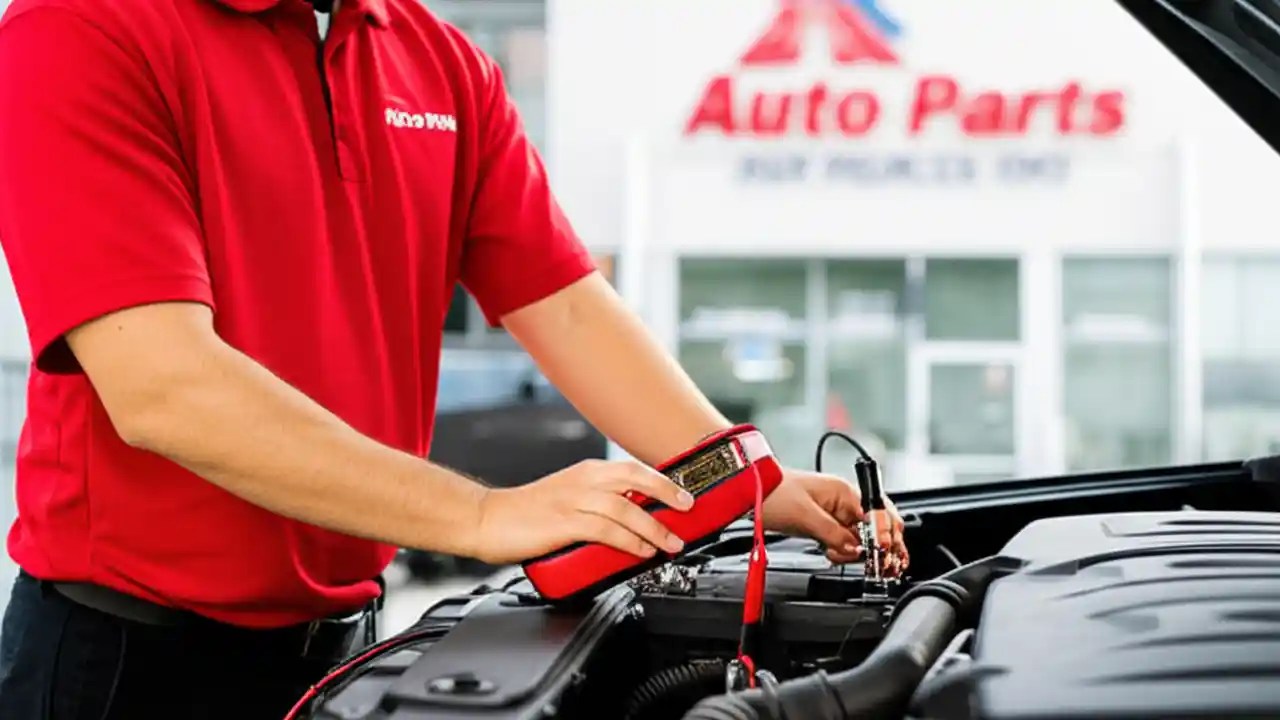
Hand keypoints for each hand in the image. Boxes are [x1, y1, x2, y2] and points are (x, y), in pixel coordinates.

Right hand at [470, 459, 694, 564]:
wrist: (487, 519)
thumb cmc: (524, 514)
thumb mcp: (567, 499)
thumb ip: (597, 506)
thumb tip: (632, 523)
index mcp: (585, 472)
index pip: (632, 469)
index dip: (662, 480)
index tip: (684, 493)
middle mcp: (583, 481)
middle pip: (635, 479)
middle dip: (666, 493)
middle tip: (688, 508)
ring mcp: (573, 501)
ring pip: (625, 508)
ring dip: (654, 526)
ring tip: (670, 543)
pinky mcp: (564, 523)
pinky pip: (606, 530)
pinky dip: (629, 540)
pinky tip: (641, 550)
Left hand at [760, 469, 908, 572]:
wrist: (748, 490)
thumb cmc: (773, 492)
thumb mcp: (805, 516)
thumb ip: (833, 534)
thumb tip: (855, 550)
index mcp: (845, 492)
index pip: (879, 516)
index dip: (885, 537)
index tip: (882, 556)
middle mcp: (844, 501)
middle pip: (875, 528)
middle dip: (877, 548)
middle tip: (877, 567)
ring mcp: (835, 513)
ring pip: (860, 538)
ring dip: (856, 552)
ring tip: (836, 556)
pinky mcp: (824, 524)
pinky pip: (843, 541)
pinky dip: (843, 551)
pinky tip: (833, 555)